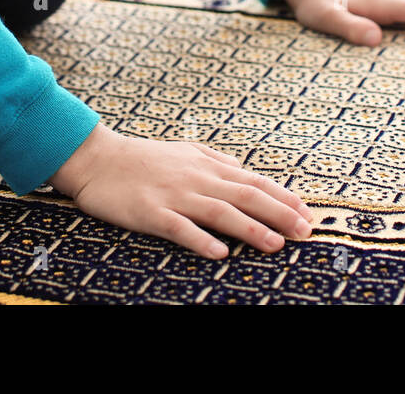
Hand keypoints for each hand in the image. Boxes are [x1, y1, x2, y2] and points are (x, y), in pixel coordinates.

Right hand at [48, 122, 313, 258]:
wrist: (97, 158)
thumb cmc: (142, 157)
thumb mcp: (184, 151)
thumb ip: (215, 160)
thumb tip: (242, 169)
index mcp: (207, 166)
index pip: (254, 181)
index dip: (283, 197)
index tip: (306, 212)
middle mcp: (197, 179)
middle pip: (246, 196)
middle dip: (279, 214)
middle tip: (304, 231)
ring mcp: (174, 196)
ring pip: (220, 212)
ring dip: (250, 229)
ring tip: (275, 244)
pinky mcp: (151, 213)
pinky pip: (179, 228)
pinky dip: (201, 240)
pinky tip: (219, 253)